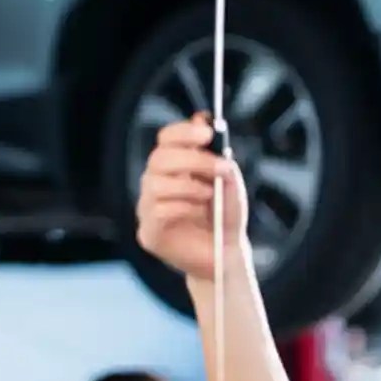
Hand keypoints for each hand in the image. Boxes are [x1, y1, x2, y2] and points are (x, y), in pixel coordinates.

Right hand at [135, 113, 248, 280]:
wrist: (227, 255)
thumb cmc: (226, 217)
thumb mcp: (232, 186)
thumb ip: (220, 158)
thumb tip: (205, 126)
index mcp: (174, 167)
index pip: (167, 139)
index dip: (184, 132)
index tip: (208, 132)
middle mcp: (156, 183)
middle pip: (159, 158)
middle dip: (193, 159)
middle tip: (220, 167)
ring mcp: (148, 208)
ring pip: (156, 184)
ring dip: (189, 186)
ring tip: (211, 196)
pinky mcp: (149, 233)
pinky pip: (157, 211)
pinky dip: (183, 207)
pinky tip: (198, 214)